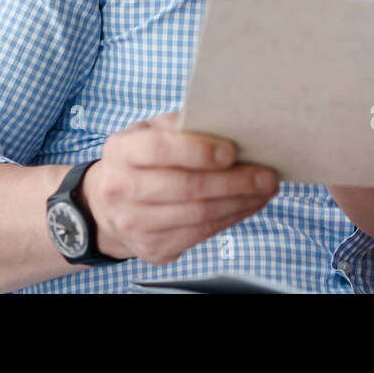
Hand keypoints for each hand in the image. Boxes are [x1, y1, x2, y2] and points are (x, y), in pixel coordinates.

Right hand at [81, 112, 279, 264]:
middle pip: (185, 188)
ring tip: (265, 189)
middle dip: (232, 182)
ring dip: (240, 203)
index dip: (197, 150)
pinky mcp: (152, 248)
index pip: (158, 149)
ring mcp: (134, 224)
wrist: (107, 203)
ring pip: (197, 216)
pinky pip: (201, 235)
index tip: (231, 151)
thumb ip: (182, 125)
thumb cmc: (141, 158)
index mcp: (121, 151)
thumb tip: (230, 124)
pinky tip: (248, 205)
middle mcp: (121, 189)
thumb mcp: (151, 131)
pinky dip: (231, 218)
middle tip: (266, 175)